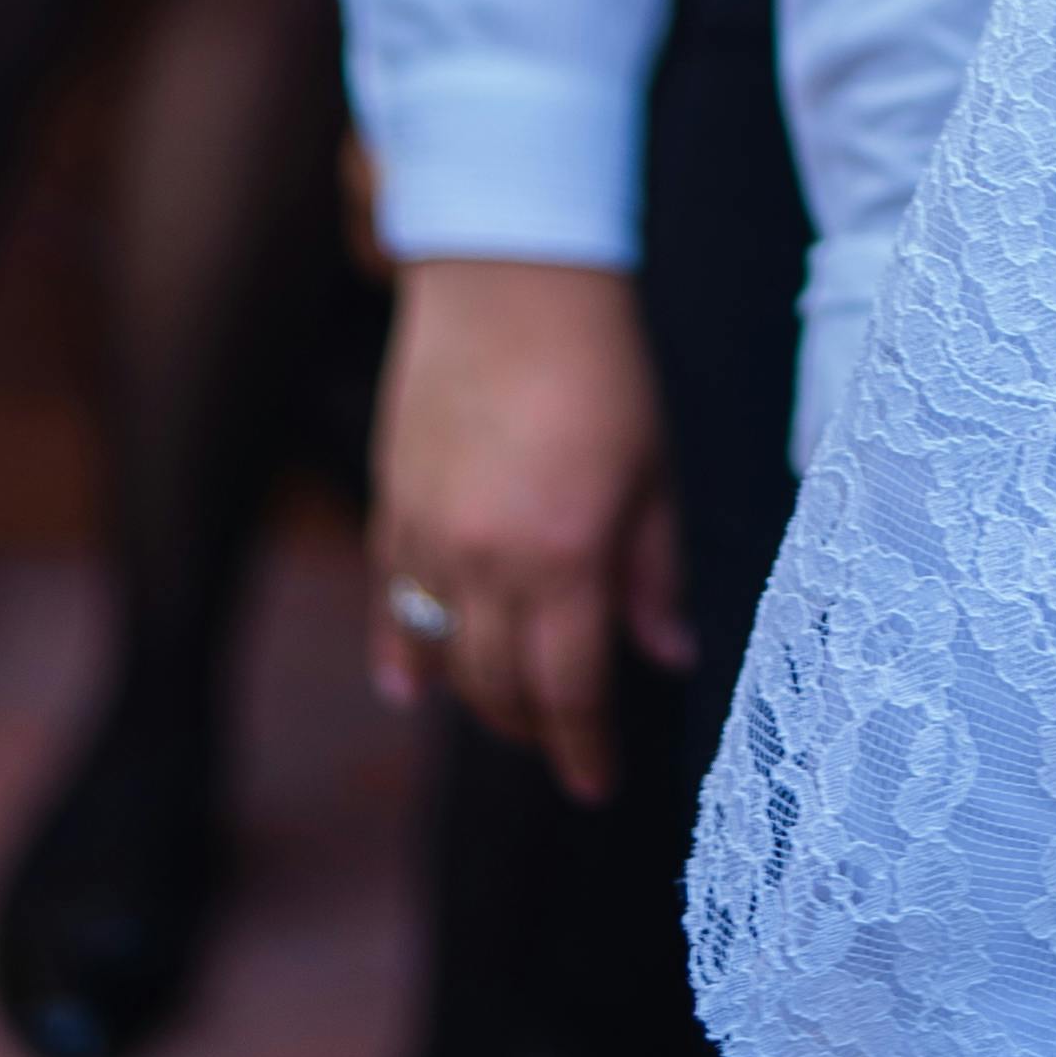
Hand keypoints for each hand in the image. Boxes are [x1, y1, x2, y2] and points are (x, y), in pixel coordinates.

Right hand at [369, 254, 690, 797]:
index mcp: (563, 554)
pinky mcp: (390, 503)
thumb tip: (668, 655)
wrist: (512, 271)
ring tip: (510, 715)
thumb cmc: (603, 359)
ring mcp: (426, 534)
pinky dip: (399, 652)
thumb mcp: (655, 467)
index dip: (584, 749)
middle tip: (566, 748)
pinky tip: (411, 687)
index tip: (599, 785)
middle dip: (534, 731)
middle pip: (498, 687)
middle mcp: (484, 559)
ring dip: (476, 696)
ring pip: (441, 656)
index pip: (569, 690)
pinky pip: (386, 603)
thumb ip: (655, 570)